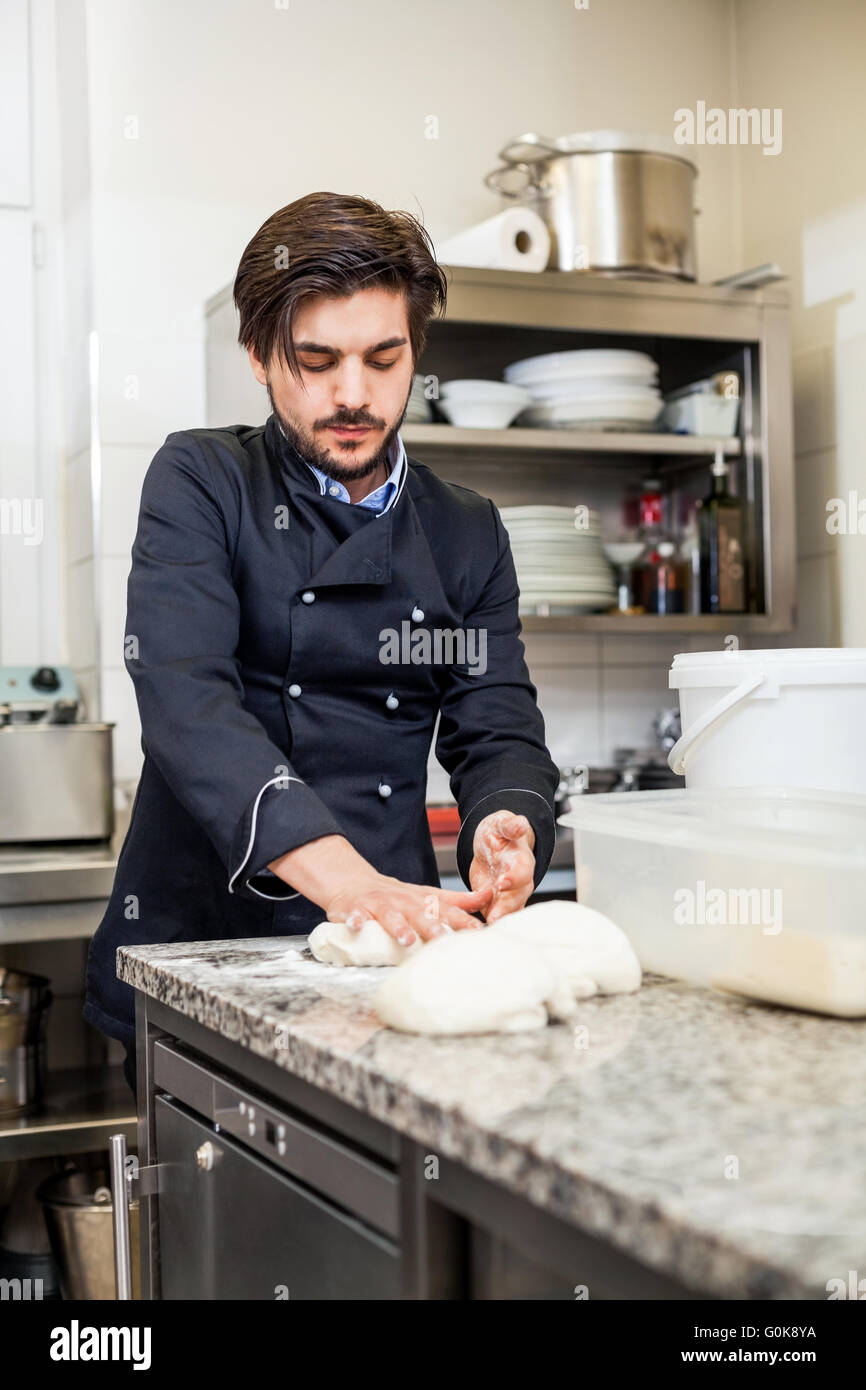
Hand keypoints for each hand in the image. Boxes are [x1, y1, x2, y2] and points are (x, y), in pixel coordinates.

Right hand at [324, 870, 492, 946]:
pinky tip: (356, 927)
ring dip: (398, 926)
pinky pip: (354, 915)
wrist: (354, 882)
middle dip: (432, 926)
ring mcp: (379, 904)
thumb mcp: (428, 896)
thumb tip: (490, 895)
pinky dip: (355, 920)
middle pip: (419, 913)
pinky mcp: (355, 908)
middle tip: (444, 940)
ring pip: (390, 914)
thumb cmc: (397, 897)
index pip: (445, 910)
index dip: (462, 920)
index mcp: (422, 900)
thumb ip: (458, 900)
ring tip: (406, 940)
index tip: (479, 932)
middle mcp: (403, 901)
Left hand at [469, 810, 535, 922]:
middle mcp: (519, 881)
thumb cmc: (498, 834)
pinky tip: (473, 932)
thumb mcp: (500, 824)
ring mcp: (508, 895)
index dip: (514, 878)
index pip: (522, 871)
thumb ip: (510, 825)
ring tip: (484, 929)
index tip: (502, 884)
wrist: (492, 845)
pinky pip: (494, 916)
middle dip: (505, 908)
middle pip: (517, 897)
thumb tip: (522, 823)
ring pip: (507, 911)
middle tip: (493, 918)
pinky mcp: (495, 904)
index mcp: (521, 860)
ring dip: (497, 920)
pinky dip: (486, 924)